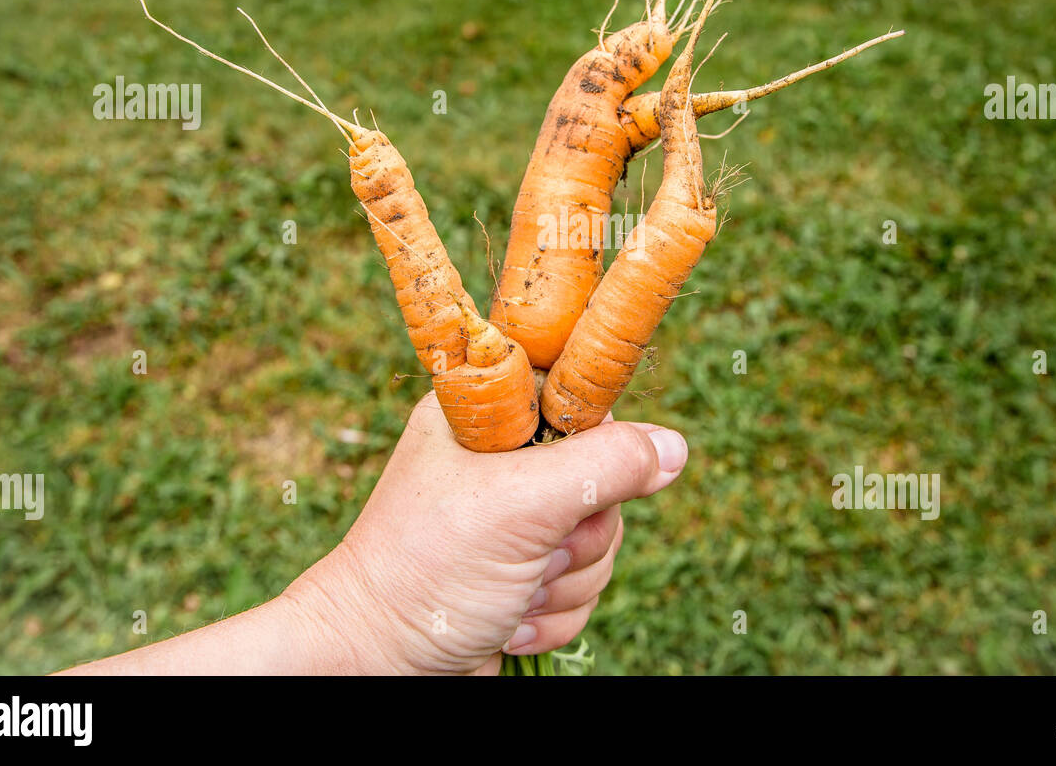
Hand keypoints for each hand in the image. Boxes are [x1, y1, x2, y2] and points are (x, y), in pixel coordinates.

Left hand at [280, 391, 688, 673]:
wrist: (379, 665)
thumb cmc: (426, 570)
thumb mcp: (520, 504)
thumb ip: (604, 467)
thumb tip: (675, 448)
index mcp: (485, 416)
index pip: (574, 390)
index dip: (594, 432)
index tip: (578, 476)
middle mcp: (500, 461)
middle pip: (604, 475)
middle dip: (578, 532)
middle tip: (531, 549)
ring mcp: (515, 520)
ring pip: (601, 537)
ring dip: (566, 580)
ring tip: (510, 590)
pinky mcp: (525, 572)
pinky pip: (584, 584)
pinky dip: (555, 612)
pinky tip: (509, 619)